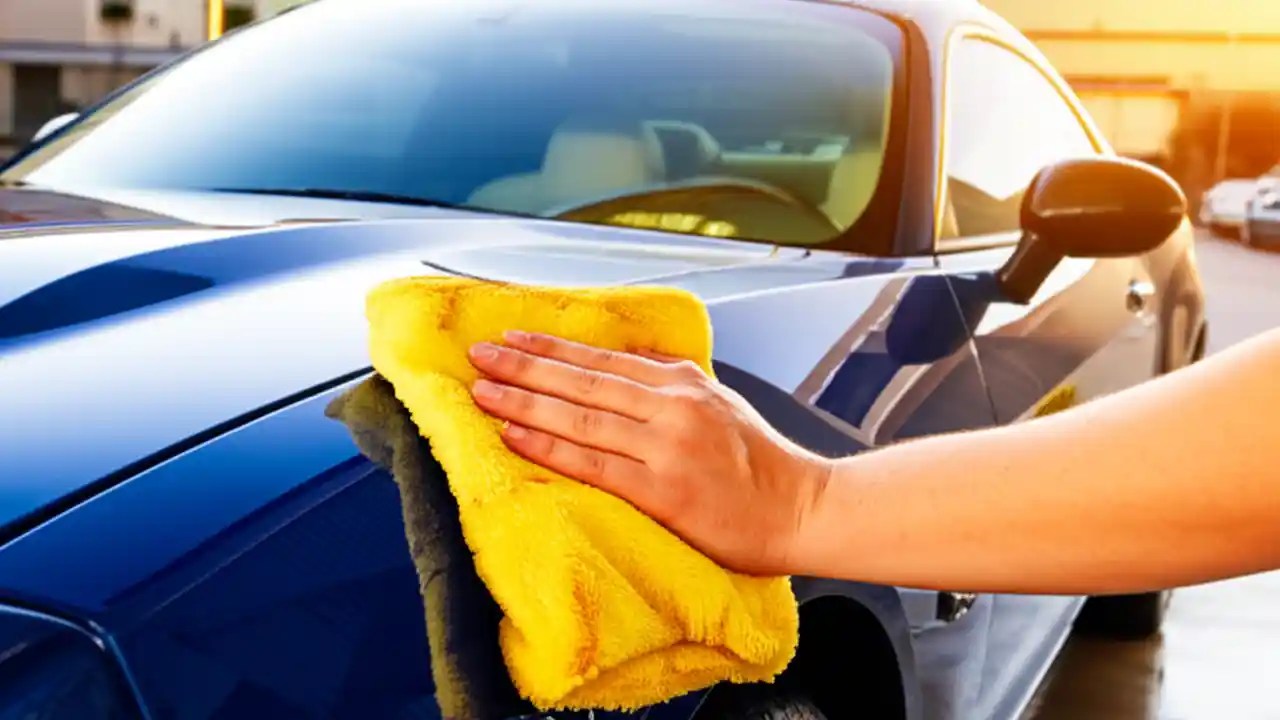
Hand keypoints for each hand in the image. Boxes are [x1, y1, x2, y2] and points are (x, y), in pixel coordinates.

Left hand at [467, 331, 831, 576]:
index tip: (512, 336)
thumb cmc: (761, 463)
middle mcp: (672, 405)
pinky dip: (550, 446)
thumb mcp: (720, 402)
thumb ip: (672, 381)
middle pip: (583, 380)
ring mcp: (667, 446)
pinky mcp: (664, 490)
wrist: (801, 509)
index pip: (603, 358)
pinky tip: (514, 434)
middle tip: (479, 354)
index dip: (552, 347)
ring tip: (482, 390)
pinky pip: (594, 463)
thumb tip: (626, 362)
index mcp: (684, 382)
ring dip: (524, 400)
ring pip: (581, 416)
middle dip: (525, 365)